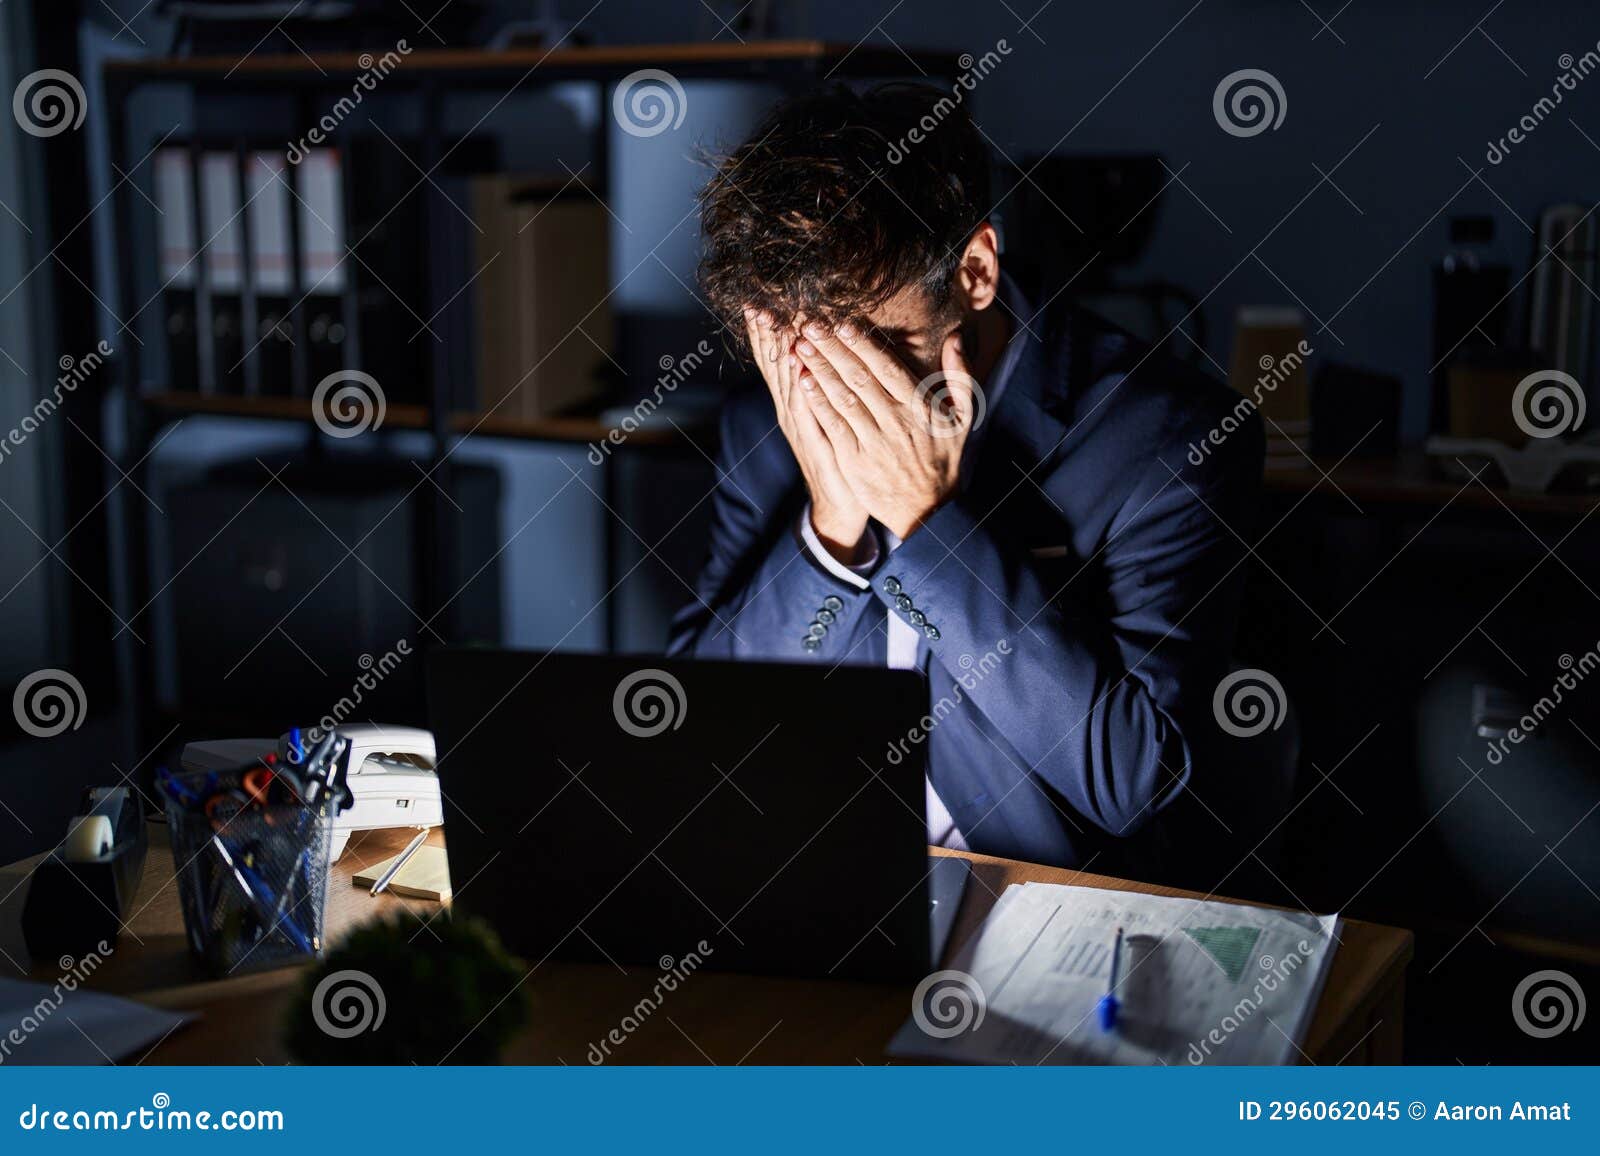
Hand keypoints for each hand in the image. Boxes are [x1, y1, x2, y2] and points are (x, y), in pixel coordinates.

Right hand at [743, 309, 870, 561]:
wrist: (839, 503)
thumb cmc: (838, 456)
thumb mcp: (827, 415)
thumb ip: (821, 386)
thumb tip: (818, 351)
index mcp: (794, 402)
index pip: (776, 360)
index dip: (766, 333)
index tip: (757, 303)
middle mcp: (790, 411)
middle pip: (775, 366)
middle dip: (766, 335)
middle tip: (757, 304)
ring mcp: (800, 426)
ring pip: (787, 382)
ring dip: (780, 352)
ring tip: (774, 323)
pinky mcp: (815, 442)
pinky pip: (808, 410)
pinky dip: (802, 388)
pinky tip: (799, 368)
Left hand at [794, 321, 976, 539]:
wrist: (928, 509)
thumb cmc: (944, 458)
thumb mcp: (964, 417)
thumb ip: (960, 375)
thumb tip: (956, 338)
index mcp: (919, 407)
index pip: (887, 368)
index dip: (864, 345)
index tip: (843, 323)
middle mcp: (894, 422)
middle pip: (859, 378)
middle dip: (833, 349)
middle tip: (811, 325)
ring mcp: (873, 442)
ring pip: (842, 398)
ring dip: (820, 371)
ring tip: (801, 347)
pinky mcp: (855, 460)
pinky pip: (833, 426)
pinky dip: (818, 404)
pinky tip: (803, 383)